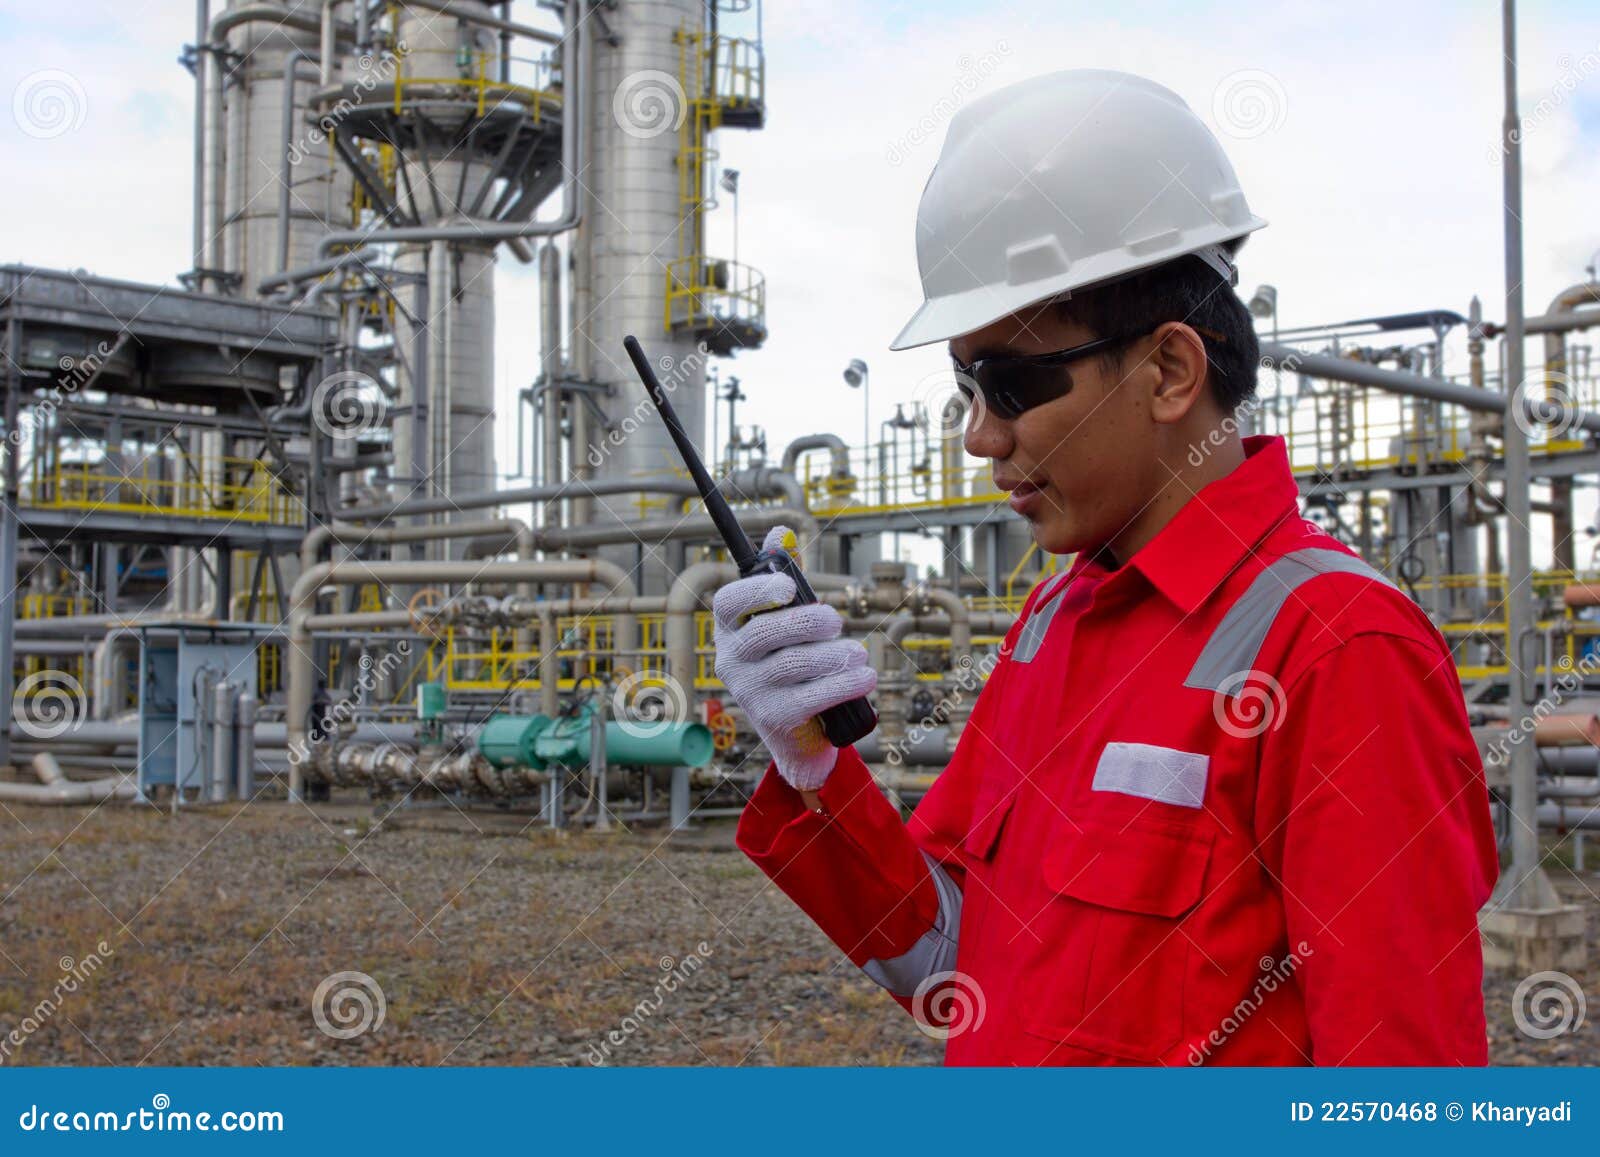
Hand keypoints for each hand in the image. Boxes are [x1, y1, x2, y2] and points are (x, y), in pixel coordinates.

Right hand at [712, 527, 877, 789]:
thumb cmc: (791, 661)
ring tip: (859, 652)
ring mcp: (749, 692)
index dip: (756, 590)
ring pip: (792, 665)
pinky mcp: (774, 719)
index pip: (727, 603)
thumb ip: (784, 575)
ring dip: (833, 655)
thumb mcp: (785, 620)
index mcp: (729, 630)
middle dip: (807, 622)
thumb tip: (782, 530)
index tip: (790, 586)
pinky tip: (866, 676)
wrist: (797, 730)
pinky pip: (811, 697)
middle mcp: (730, 660)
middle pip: (765, 633)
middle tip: (836, 620)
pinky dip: (844, 684)